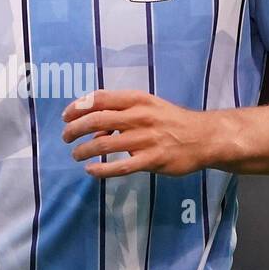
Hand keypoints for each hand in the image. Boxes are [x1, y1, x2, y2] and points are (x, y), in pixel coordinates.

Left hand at [61, 90, 223, 178]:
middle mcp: (140, 116)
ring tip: (76, 155)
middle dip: (74, 129)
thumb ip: (121, 113)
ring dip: (83, 151)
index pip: (99, 98)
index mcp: (137, 99)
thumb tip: (94, 127)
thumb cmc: (170, 121)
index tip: (65, 116)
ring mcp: (146, 139)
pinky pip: (120, 166)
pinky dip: (101, 169)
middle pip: (96, 120)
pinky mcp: (152, 160)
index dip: (78, 107)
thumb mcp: (148, 107)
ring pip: (104, 144)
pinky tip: (91, 171)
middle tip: (65, 138)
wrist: (203, 137)